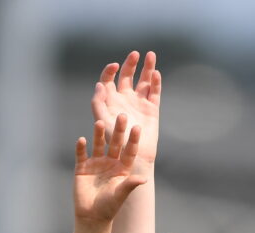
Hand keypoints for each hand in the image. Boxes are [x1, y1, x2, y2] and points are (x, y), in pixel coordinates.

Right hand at [73, 114, 145, 222]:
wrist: (91, 215)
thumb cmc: (109, 207)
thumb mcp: (121, 195)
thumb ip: (130, 184)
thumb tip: (143, 179)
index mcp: (122, 168)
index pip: (129, 151)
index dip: (133, 140)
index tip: (138, 127)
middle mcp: (110, 162)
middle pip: (115, 143)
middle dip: (118, 131)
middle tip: (122, 116)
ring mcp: (96, 163)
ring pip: (98, 145)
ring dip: (98, 134)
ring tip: (100, 122)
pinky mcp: (82, 167)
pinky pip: (81, 154)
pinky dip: (81, 147)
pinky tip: (82, 140)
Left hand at [92, 51, 160, 170]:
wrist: (134, 155)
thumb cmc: (115, 141)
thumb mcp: (102, 120)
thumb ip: (98, 102)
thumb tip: (100, 84)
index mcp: (110, 100)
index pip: (109, 79)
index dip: (110, 70)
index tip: (115, 66)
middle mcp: (124, 99)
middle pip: (127, 75)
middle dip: (130, 64)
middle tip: (135, 54)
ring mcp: (139, 103)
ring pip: (144, 80)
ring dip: (147, 68)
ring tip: (151, 55)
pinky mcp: (152, 109)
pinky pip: (155, 92)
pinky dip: (156, 82)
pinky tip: (156, 74)